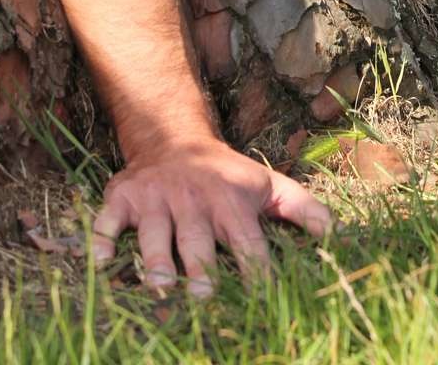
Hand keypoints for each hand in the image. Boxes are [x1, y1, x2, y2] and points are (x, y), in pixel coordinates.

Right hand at [90, 136, 333, 298]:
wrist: (174, 137)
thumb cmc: (227, 176)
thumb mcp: (269, 185)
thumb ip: (304, 210)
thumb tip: (338, 237)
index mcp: (230, 202)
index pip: (247, 241)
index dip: (258, 270)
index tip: (269, 299)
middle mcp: (193, 200)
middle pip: (197, 240)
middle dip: (201, 268)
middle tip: (206, 295)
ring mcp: (156, 200)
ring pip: (154, 234)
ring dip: (156, 261)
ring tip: (161, 286)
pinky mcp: (123, 199)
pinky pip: (107, 221)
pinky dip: (100, 239)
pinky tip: (99, 262)